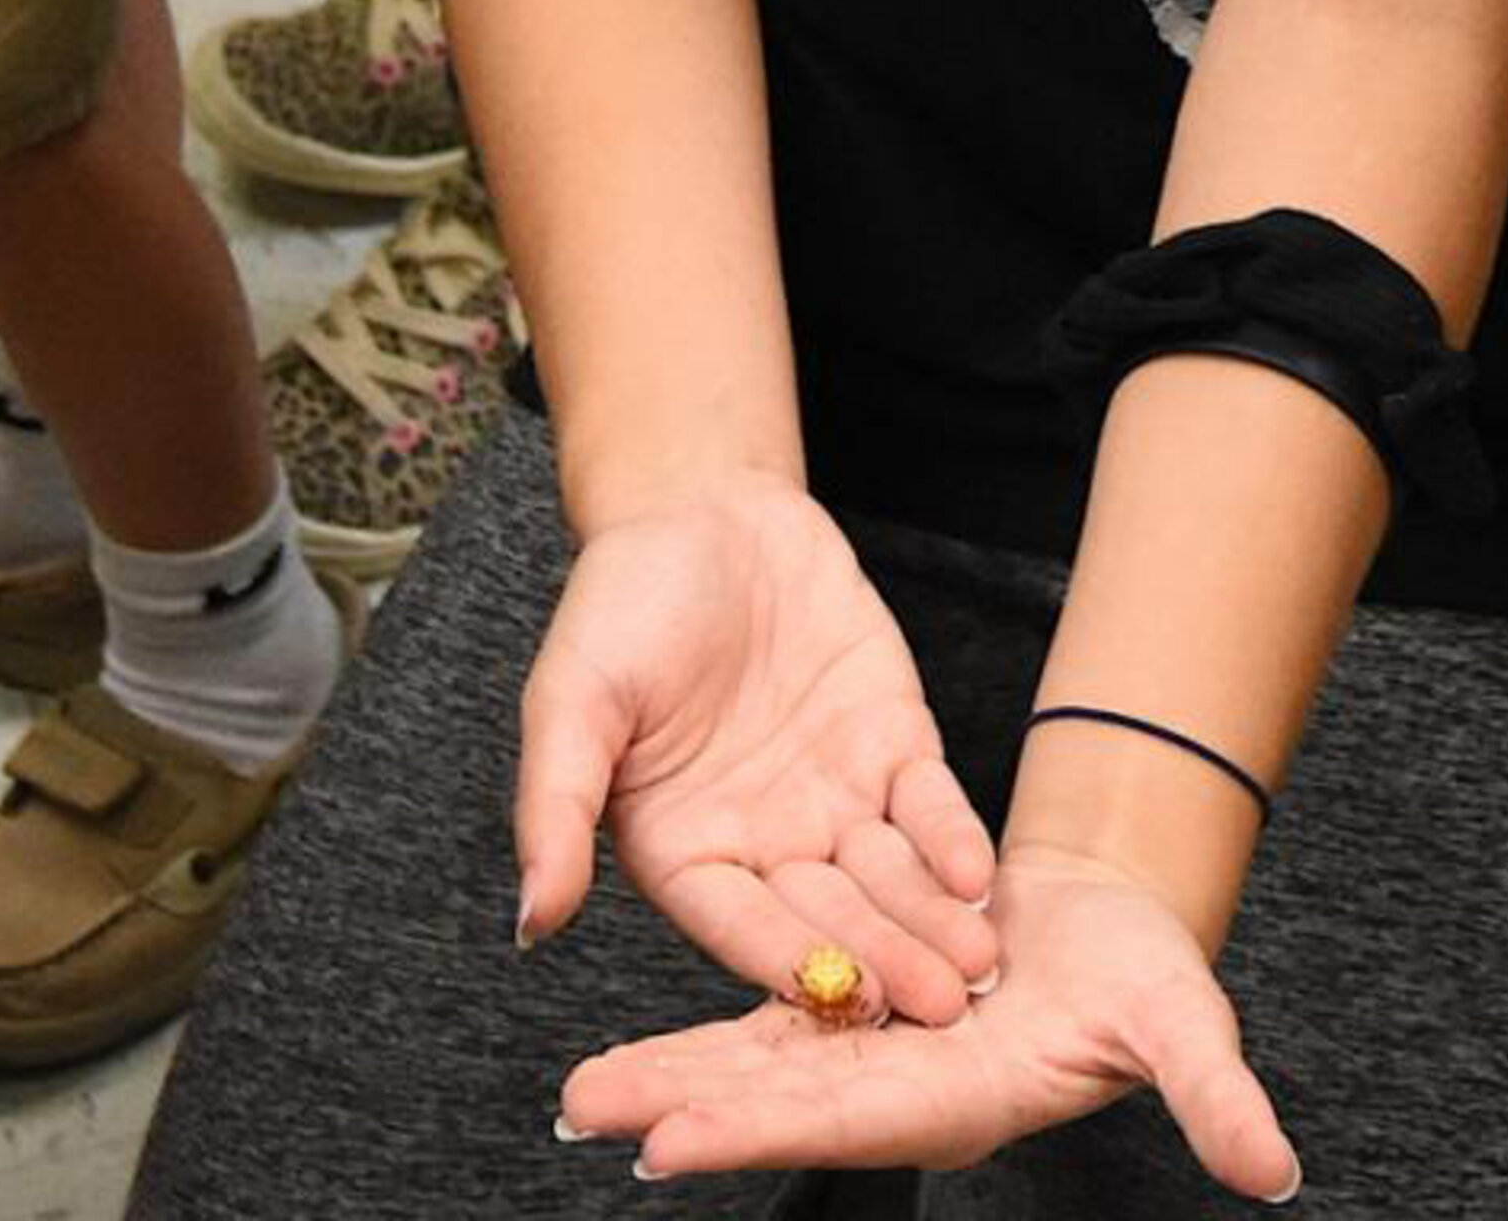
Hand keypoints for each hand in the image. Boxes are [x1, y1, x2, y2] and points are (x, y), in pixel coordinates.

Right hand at [516, 476, 998, 1025]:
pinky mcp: (894, 750)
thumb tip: (532, 920)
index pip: (740, 926)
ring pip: (891, 882)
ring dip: (933, 922)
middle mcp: (766, 847)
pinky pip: (930, 809)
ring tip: (975, 956)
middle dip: (884, 961)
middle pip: (831, 920)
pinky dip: (953, 841)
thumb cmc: (619, 601)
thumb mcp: (571, 696)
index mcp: (684, 853)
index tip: (837, 995)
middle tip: (937, 1001)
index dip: (789, 962)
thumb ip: (556, 806)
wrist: (701, 506)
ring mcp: (836, 802)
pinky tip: (975, 870)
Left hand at [558, 841, 1302, 1201]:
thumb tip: (1269, 1168)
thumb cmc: (1149, 977)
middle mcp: (901, 1085)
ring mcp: (874, 1048)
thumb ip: (1213, 1092)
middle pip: (771, 1097)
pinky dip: (708, 1040)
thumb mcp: (1181, 1021)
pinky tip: (645, 1054)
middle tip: (581, 1112)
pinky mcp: (858, 1003)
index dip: (751, 1127)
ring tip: (583, 1091)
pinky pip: (769, 1021)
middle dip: (677, 1105)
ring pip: (755, 1062)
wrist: (1117, 920)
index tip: (664, 1144)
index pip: (836, 1116)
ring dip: (673, 1075)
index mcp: (959, 1099)